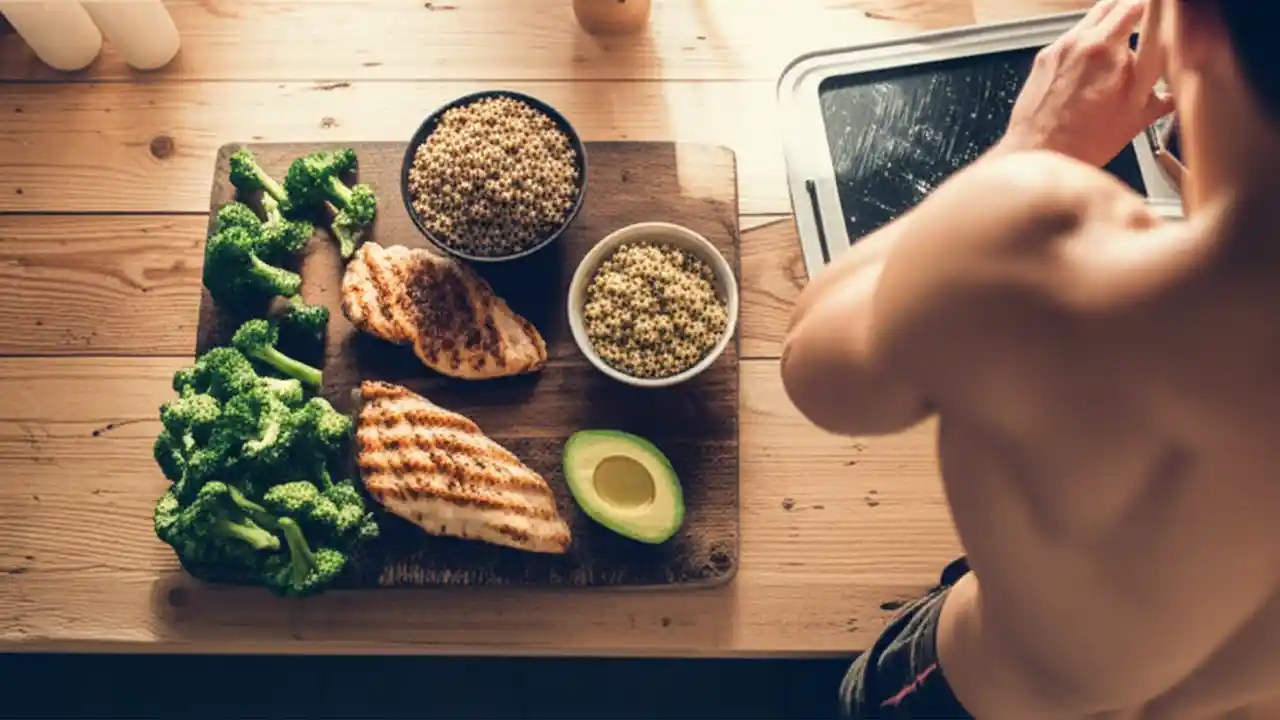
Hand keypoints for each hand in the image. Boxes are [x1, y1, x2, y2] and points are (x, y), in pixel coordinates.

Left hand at [1000, 0, 1172, 165]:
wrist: (1039, 154)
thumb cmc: (1083, 143)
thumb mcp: (1137, 119)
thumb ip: (1163, 95)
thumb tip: (1179, 91)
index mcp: (1114, 54)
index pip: (1142, 8)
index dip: (1159, 10)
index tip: (1166, 16)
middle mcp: (1087, 43)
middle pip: (1118, 4)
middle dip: (1134, 10)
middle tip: (1145, 21)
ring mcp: (1064, 46)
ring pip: (1094, 15)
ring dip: (1111, 21)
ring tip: (1120, 42)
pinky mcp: (1045, 55)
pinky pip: (1072, 35)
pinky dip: (1087, 40)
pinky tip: (1091, 63)